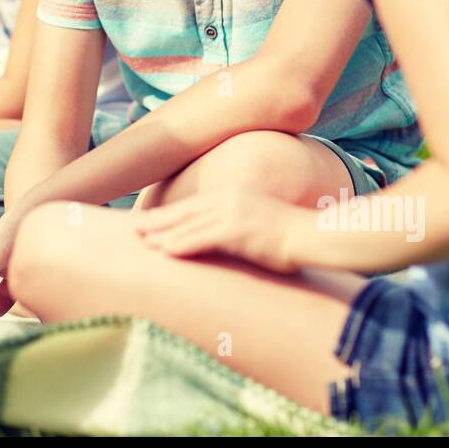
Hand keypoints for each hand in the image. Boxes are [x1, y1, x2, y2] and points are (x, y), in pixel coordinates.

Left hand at [134, 189, 302, 272]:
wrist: (312, 235)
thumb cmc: (292, 235)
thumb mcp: (261, 220)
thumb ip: (241, 224)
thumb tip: (230, 238)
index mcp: (235, 195)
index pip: (195, 205)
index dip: (171, 213)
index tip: (151, 219)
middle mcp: (230, 200)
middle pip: (185, 211)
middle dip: (159, 221)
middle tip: (136, 227)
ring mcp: (232, 214)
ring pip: (189, 225)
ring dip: (164, 235)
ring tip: (143, 243)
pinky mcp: (236, 231)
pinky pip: (201, 239)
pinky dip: (180, 245)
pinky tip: (165, 252)